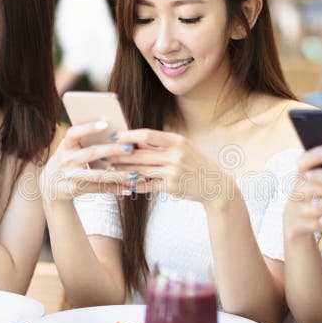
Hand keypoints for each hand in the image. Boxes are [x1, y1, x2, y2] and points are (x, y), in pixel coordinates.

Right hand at [40, 121, 142, 200]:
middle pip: (91, 153)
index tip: (105, 123)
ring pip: (98, 175)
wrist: (50, 185)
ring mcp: (71, 176)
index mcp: (66, 145)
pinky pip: (99, 188)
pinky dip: (115, 188)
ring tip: (136, 174)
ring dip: (118, 175)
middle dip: (112, 150)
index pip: (75, 133)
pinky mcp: (76, 189)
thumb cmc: (68, 159)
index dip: (88, 127)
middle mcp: (67, 159)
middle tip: (130, 148)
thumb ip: (86, 140)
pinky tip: (129, 188)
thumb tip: (115, 131)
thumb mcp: (70, 148)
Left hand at [108, 129, 234, 205]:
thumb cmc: (195, 163)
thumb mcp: (183, 148)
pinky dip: (136, 185)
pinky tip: (126, 183)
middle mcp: (175, 155)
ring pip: (141, 170)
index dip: (128, 135)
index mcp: (177, 141)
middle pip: (140, 154)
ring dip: (124, 170)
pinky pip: (148, 185)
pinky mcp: (171, 187)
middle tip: (106, 154)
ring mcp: (173, 172)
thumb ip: (161, 144)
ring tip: (112, 168)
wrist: (215, 185)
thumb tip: (135, 141)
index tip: (115, 136)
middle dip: (120, 155)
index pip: (147, 135)